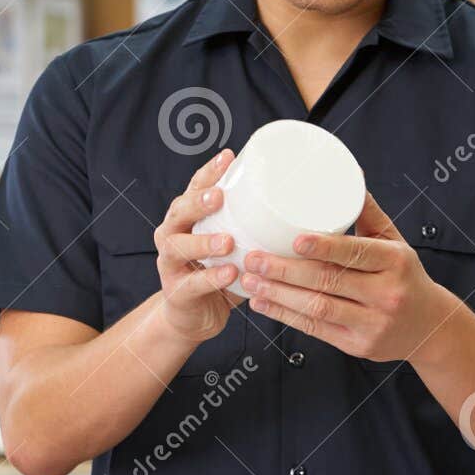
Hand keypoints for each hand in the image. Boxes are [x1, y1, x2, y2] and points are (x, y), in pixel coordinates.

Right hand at [154, 148, 244, 343]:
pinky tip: (230, 274)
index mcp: (188, 219)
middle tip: (220, 196)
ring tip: (227, 241)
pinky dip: (211, 279)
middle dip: (198, 202)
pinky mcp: (177, 293)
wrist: (194, 318)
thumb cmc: (220, 275)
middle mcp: (173, 236)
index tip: (228, 157)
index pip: (194, 188)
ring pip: (179, 247)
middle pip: (178, 212)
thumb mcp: (234, 246)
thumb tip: (303, 206)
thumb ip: (255, 228)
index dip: (209, 172)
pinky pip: (192, 284)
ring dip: (203, 243)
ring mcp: (171, 265)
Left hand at [239, 191, 457, 362]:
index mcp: (395, 261)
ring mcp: (372, 323)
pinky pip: (316, 329)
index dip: (325, 247)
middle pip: (329, 281)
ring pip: (318, 308)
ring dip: (279, 294)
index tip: (294, 240)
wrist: (430, 328)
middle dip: (286, 270)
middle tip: (254, 258)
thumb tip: (350, 172)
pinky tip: (262, 302)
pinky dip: (285, 316)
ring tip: (250, 280)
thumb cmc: (404, 276)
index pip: (356, 252)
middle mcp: (386, 293)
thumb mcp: (394, 242)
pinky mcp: (357, 345)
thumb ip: (367, 212)